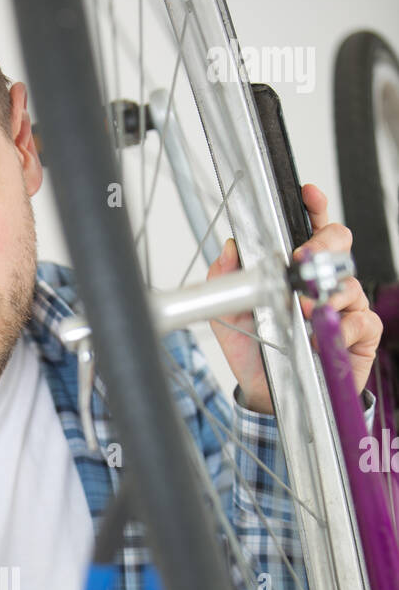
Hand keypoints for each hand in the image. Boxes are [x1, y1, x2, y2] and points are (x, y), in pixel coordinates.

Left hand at [206, 183, 382, 412]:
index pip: (311, 229)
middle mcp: (323, 282)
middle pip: (339, 244)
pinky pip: (362, 320)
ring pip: (348, 283)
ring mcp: (345, 306)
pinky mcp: (359, 333)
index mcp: (296, 271)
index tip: (308, 195)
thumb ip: (227, 280)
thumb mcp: (229, 315)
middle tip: (303, 258)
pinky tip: (323, 336)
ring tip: (304, 310)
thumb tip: (229, 249)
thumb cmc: (256, 351)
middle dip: (323, 244)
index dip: (314, 209)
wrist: (266, 394)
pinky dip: (342, 326)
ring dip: (325, 295)